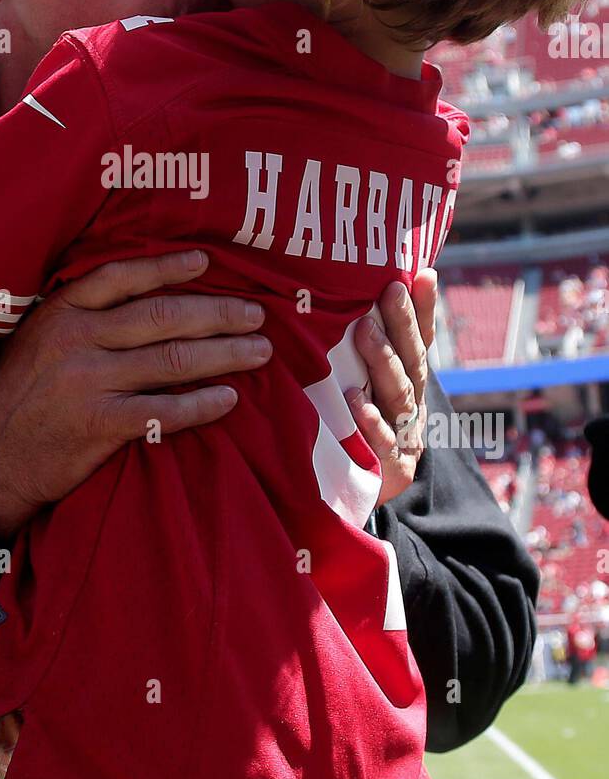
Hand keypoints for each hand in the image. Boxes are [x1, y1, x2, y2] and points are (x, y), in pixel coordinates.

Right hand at [0, 250, 272, 535]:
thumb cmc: (20, 398)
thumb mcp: (37, 340)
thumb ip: (80, 316)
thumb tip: (145, 296)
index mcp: (61, 312)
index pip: (122, 277)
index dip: (167, 267)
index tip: (206, 263)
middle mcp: (76, 339)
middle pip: (162, 317)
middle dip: (217, 314)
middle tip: (256, 315)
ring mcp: (89, 382)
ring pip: (172, 360)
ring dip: (224, 355)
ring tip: (259, 352)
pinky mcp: (100, 424)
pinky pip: (165, 410)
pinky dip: (202, 404)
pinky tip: (229, 399)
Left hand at [345, 271, 435, 507]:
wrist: (357, 502)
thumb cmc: (357, 434)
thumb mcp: (365, 391)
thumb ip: (373, 350)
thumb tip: (374, 295)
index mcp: (410, 386)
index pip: (421, 341)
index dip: (423, 309)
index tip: (420, 275)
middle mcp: (413, 409)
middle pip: (411, 362)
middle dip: (402, 324)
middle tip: (389, 291)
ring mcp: (404, 438)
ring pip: (399, 395)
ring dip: (383, 362)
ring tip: (365, 331)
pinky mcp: (390, 470)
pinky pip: (381, 444)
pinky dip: (370, 422)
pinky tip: (355, 402)